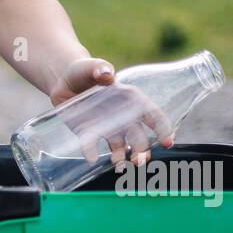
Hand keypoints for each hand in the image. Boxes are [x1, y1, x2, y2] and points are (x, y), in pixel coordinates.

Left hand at [49, 57, 174, 166]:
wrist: (65, 81)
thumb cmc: (84, 71)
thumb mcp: (92, 66)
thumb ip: (100, 68)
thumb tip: (108, 74)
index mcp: (131, 99)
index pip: (152, 114)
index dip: (162, 128)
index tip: (167, 142)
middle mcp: (123, 116)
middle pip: (138, 135)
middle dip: (142, 149)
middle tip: (140, 160)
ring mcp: (107, 126)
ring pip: (120, 145)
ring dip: (122, 156)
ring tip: (121, 165)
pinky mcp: (90, 132)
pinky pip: (92, 144)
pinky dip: (92, 152)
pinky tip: (92, 159)